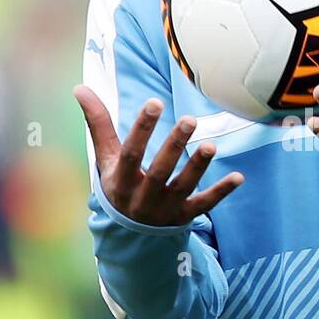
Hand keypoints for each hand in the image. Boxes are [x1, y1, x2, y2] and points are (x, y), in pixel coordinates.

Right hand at [73, 85, 243, 225]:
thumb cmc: (120, 182)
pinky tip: (239, 177)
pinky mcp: (184, 216)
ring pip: (183, 187)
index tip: (154, 102)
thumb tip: (79, 87)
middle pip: (159, 171)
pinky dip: (222, 192)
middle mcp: (142, 198)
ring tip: (211, 145)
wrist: (129, 231)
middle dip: (174, 146)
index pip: (130, 153)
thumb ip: (98, 124)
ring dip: (198, 166)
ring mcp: (164, 209)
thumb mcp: (106, 158)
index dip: (142, 128)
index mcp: (120, 181)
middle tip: (190, 119)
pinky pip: (205, 205)